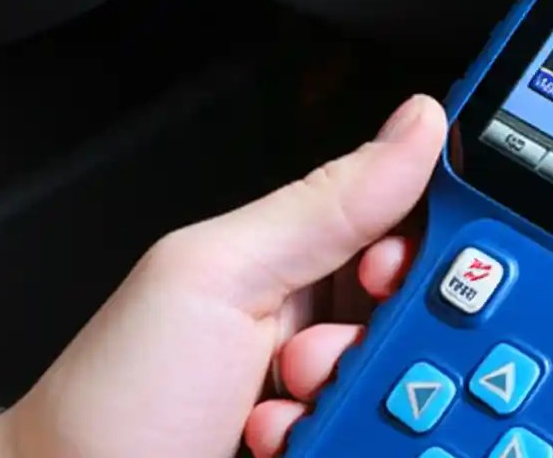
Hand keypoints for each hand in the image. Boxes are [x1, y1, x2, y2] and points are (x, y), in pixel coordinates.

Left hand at [0, 95, 446, 457]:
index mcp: (303, 255)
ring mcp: (337, 399)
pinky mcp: (345, 448)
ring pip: (428, 386)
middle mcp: (328, 323)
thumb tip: (416, 126)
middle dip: (392, 337)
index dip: (431, 241)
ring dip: (369, 403)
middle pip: (434, 310)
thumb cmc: (118, 399)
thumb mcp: (217, 277)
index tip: (399, 271)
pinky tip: (297, 444)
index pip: (414, 220)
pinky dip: (367, 442)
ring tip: (285, 406)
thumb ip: (323, 205)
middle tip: (318, 351)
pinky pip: (409, 440)